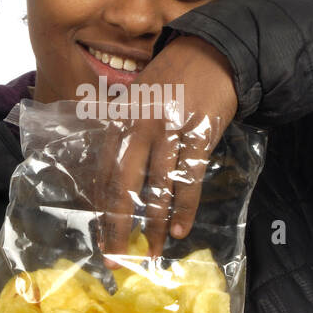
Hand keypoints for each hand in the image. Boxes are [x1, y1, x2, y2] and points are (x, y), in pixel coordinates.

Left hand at [95, 34, 238, 260]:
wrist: (210, 54)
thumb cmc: (171, 80)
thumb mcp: (136, 101)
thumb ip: (122, 134)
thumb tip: (108, 176)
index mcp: (120, 122)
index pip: (106, 176)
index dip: (103, 212)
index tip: (102, 240)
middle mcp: (139, 128)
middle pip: (124, 187)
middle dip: (119, 228)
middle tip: (117, 259)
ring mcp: (169, 130)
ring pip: (159, 188)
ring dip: (157, 226)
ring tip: (156, 254)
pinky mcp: (198, 133)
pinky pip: (190, 179)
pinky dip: (185, 207)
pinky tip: (182, 230)